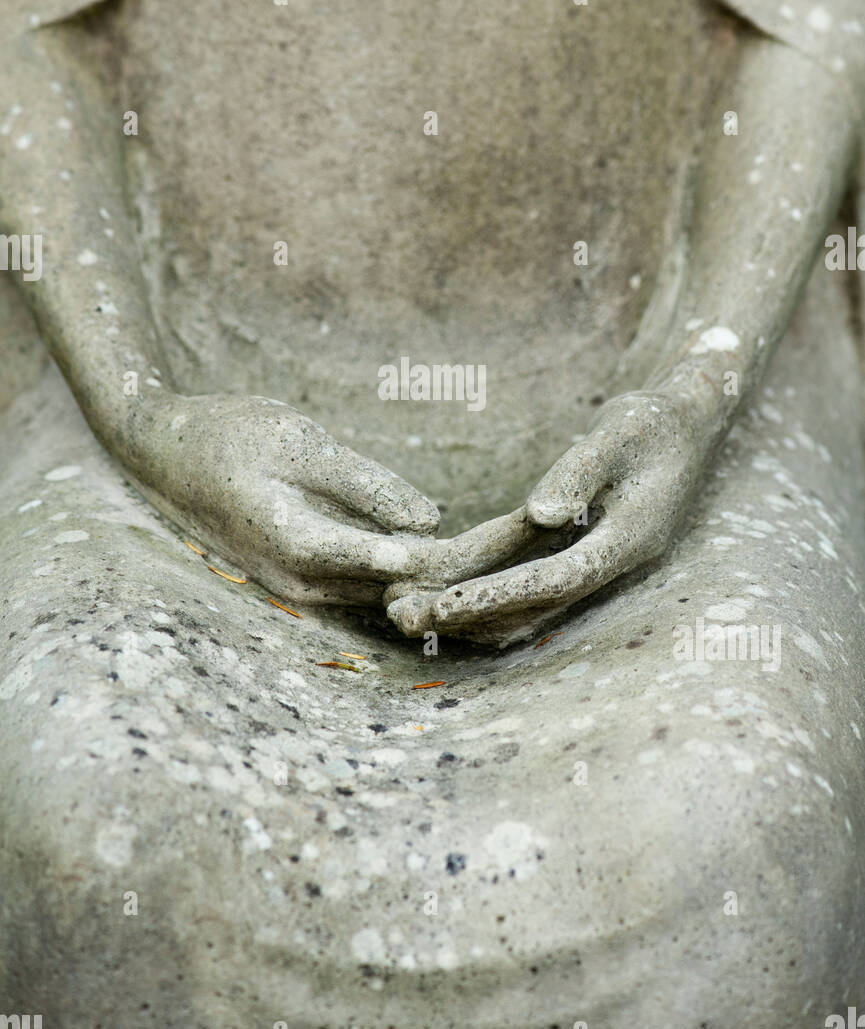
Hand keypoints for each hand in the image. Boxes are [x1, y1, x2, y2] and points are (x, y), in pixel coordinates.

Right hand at [121, 391, 535, 606]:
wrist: (164, 454)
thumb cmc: (229, 436)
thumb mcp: (299, 444)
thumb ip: (362, 485)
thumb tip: (429, 520)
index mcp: (303, 547)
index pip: (403, 565)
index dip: (467, 556)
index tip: (522, 541)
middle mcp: (308, 584)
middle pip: (410, 588)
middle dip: (478, 568)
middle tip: (548, 538)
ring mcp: (309, 589)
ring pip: (399, 592)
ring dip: (459, 576)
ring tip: (531, 550)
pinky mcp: (314, 577)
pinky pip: (380, 585)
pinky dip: (428, 572)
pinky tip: (476, 556)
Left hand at [387, 390, 707, 641]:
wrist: (687, 425)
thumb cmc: (654, 421)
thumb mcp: (619, 433)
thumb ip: (579, 473)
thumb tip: (540, 516)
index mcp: (628, 541)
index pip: (555, 581)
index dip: (499, 596)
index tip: (444, 604)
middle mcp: (612, 566)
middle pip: (535, 608)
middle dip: (469, 616)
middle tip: (402, 617)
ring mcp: (599, 566)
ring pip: (529, 608)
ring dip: (471, 615)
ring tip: (404, 613)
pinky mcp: (582, 557)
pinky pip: (530, 590)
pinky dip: (488, 598)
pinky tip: (440, 598)